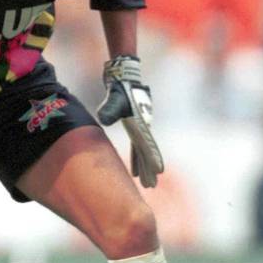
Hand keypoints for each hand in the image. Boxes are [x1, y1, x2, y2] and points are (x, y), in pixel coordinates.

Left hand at [97, 54, 163, 187]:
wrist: (123, 77)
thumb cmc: (120, 88)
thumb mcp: (114, 98)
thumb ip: (110, 109)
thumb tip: (104, 120)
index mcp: (139, 124)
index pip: (146, 145)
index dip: (151, 158)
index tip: (158, 172)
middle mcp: (142, 127)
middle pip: (146, 152)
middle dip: (148, 169)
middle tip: (151, 186)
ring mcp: (139, 127)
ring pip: (142, 152)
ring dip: (143, 167)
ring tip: (145, 182)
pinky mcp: (134, 126)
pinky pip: (136, 147)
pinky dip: (137, 158)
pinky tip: (135, 169)